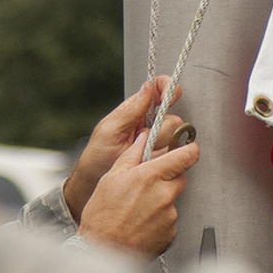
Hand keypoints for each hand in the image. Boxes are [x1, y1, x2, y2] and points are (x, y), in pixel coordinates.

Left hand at [64, 77, 184, 220]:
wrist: (95, 184)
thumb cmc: (97, 156)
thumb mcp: (109, 130)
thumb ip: (130, 110)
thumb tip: (147, 87)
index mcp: (137, 110)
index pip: (160, 89)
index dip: (169, 88)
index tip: (170, 96)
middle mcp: (151, 124)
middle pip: (173, 118)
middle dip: (161, 128)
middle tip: (142, 137)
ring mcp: (159, 143)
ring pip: (176, 137)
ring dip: (160, 145)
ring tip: (142, 153)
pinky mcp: (163, 159)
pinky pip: (176, 155)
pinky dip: (166, 158)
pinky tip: (150, 161)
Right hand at [77, 128, 198, 257]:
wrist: (103, 252)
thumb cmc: (102, 218)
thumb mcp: (110, 178)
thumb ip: (131, 156)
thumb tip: (142, 139)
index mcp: (150, 177)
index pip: (186, 156)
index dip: (189, 150)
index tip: (188, 148)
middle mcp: (164, 195)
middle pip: (181, 177)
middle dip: (169, 177)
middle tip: (149, 184)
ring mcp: (170, 216)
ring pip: (173, 200)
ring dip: (162, 200)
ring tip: (139, 209)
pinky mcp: (171, 233)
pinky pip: (170, 220)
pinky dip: (160, 219)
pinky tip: (142, 223)